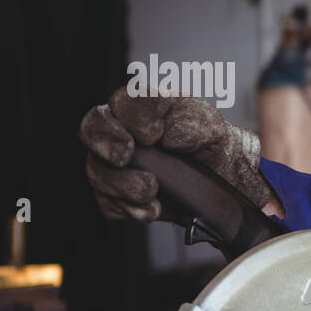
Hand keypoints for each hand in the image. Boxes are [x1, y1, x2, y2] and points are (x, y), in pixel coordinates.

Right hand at [80, 88, 274, 220]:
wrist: (217, 174)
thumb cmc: (206, 140)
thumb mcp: (209, 125)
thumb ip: (192, 124)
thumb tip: (171, 136)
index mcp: (140, 105)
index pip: (124, 101)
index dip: (133, 117)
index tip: (154, 134)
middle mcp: (119, 131)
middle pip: (92, 129)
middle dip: (106, 143)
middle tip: (125, 156)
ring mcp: (113, 164)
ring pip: (97, 171)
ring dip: (123, 184)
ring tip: (151, 190)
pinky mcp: (116, 194)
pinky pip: (109, 203)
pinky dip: (130, 209)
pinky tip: (152, 209)